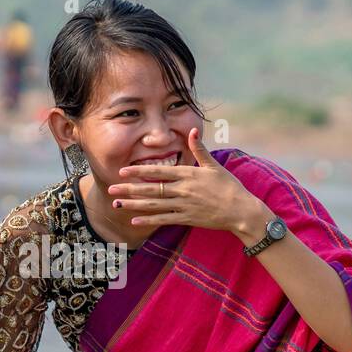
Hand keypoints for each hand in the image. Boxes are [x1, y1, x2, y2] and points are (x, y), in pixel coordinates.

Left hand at [108, 127, 271, 244]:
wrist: (240, 210)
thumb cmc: (229, 187)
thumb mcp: (214, 165)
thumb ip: (199, 149)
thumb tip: (192, 130)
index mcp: (187, 174)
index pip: (158, 172)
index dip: (139, 171)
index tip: (123, 170)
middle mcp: (182, 190)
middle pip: (151, 189)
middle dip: (129, 189)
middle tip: (111, 188)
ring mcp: (183, 205)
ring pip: (153, 205)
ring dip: (133, 204)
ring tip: (117, 204)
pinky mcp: (186, 218)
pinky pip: (163, 219)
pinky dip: (149, 220)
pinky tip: (134, 221)